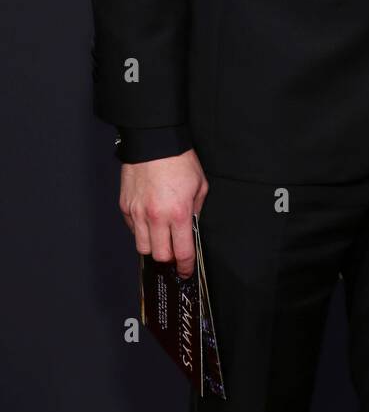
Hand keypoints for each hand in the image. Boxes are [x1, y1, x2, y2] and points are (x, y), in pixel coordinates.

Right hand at [119, 149, 208, 279]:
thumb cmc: (179, 160)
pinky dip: (141, 231)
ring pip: (142, 247)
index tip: (186, 271)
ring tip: (161, 237)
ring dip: (153, 247)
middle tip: (175, 250)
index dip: (185, 266)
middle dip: (169, 258)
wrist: (154, 141)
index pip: (181, 252)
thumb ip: (196, 210)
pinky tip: (150, 222)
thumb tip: (191, 227)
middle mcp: (156, 217)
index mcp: (178, 213)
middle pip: (159, 255)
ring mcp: (137, 213)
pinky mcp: (125, 207)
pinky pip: (133, 230)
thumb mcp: (199, 185)